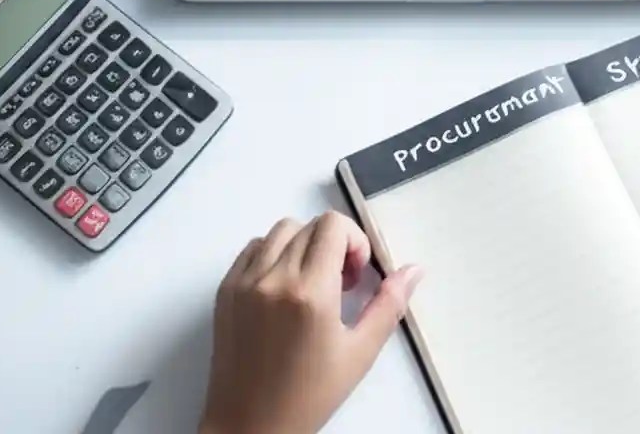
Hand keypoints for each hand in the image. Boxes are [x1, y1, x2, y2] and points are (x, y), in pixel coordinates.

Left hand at [199, 212, 422, 433]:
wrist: (250, 425)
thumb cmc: (308, 396)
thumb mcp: (359, 353)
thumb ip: (389, 304)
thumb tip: (414, 270)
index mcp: (310, 293)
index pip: (333, 225)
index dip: (354, 241)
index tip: (356, 276)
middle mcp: (273, 279)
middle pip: (310, 226)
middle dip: (334, 246)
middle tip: (341, 285)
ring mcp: (244, 282)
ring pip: (281, 231)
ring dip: (303, 246)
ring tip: (313, 284)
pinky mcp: (225, 291)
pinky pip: (253, 249)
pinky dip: (274, 256)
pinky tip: (285, 289)